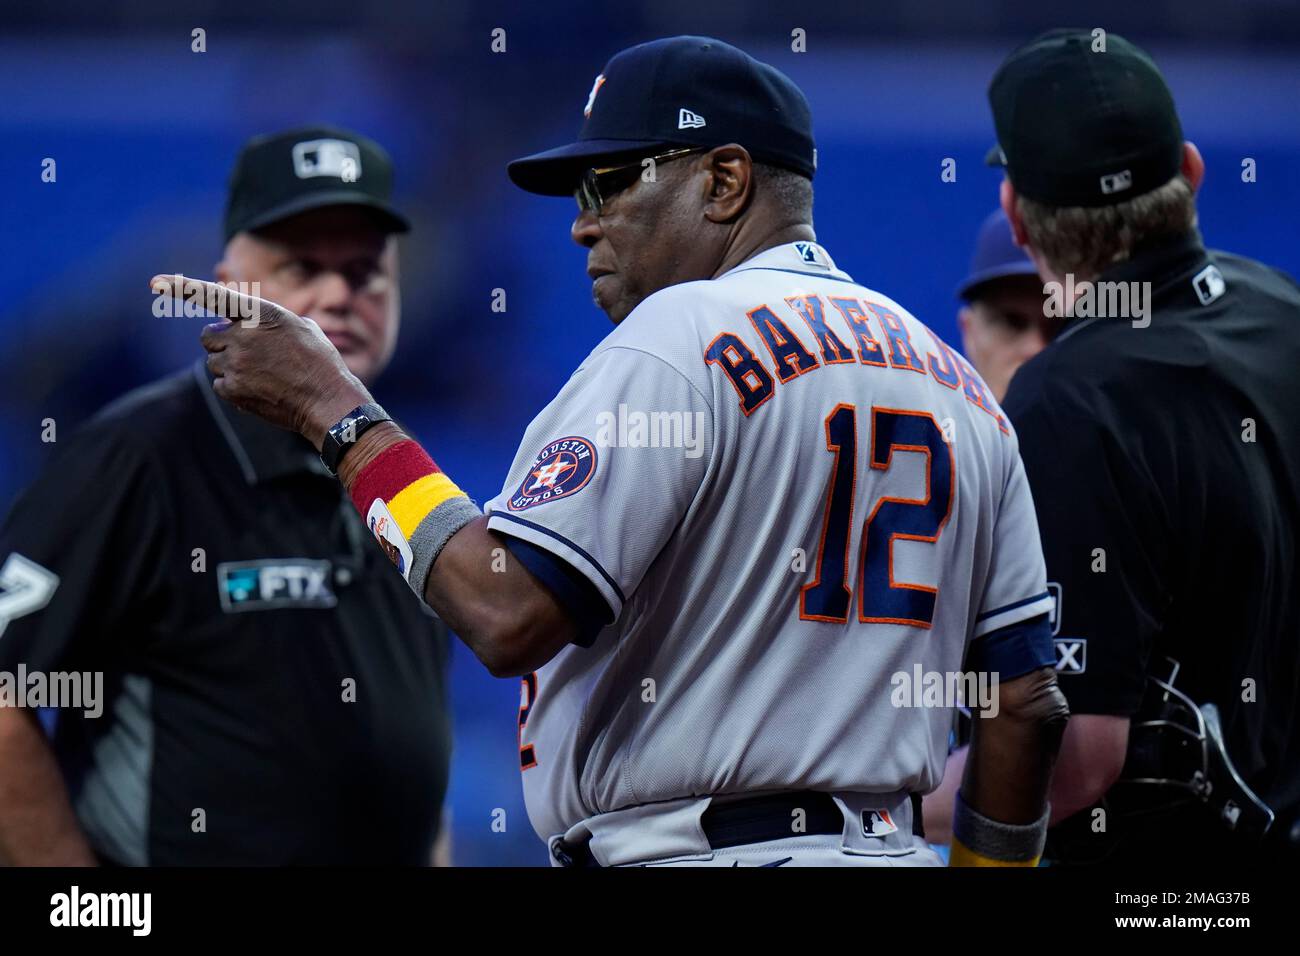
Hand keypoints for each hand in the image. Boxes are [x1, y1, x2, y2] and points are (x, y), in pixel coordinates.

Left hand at [150, 274, 372, 448]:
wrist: (328, 401)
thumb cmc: (320, 362)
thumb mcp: (299, 327)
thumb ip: (266, 319)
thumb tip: (244, 320)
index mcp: (260, 313)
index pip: (213, 295)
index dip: (181, 287)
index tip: (155, 282)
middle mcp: (242, 335)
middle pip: (208, 335)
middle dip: (222, 342)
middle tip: (249, 353)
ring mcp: (235, 363)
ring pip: (214, 361)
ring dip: (231, 366)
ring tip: (264, 375)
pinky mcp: (232, 389)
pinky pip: (220, 384)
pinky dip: (234, 387)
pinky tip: (261, 389)